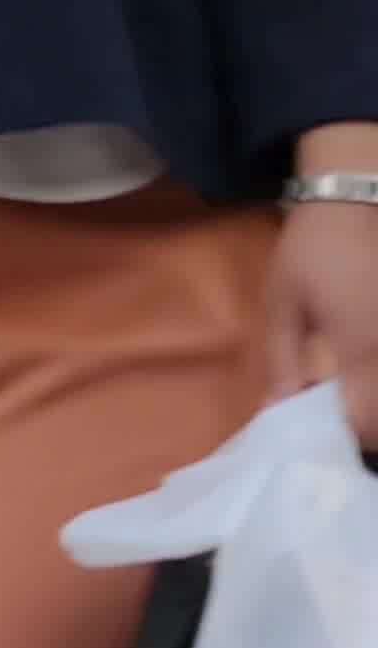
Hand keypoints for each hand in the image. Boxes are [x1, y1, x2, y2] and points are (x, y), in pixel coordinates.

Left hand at [268, 189, 377, 444]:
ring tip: (356, 405)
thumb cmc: (312, 252)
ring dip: (375, 402)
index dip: (355, 442)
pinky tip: (366, 373)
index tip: (335, 449)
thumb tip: (279, 409)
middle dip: (369, 427)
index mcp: (360, 350)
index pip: (367, 421)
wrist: (356, 199)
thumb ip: (283, 361)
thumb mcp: (283, 306)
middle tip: (347, 435)